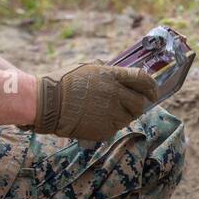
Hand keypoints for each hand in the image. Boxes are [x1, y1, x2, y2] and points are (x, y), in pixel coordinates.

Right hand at [30, 62, 157, 141]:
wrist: (46, 103)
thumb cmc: (62, 82)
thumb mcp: (87, 68)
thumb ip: (108, 72)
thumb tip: (123, 75)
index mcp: (112, 76)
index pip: (143, 79)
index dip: (151, 87)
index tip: (152, 93)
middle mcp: (115, 94)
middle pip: (140, 103)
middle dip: (138, 105)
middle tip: (130, 106)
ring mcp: (110, 113)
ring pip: (129, 118)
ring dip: (123, 116)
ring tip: (105, 112)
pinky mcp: (104, 130)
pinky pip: (115, 128)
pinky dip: (109, 125)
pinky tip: (95, 120)